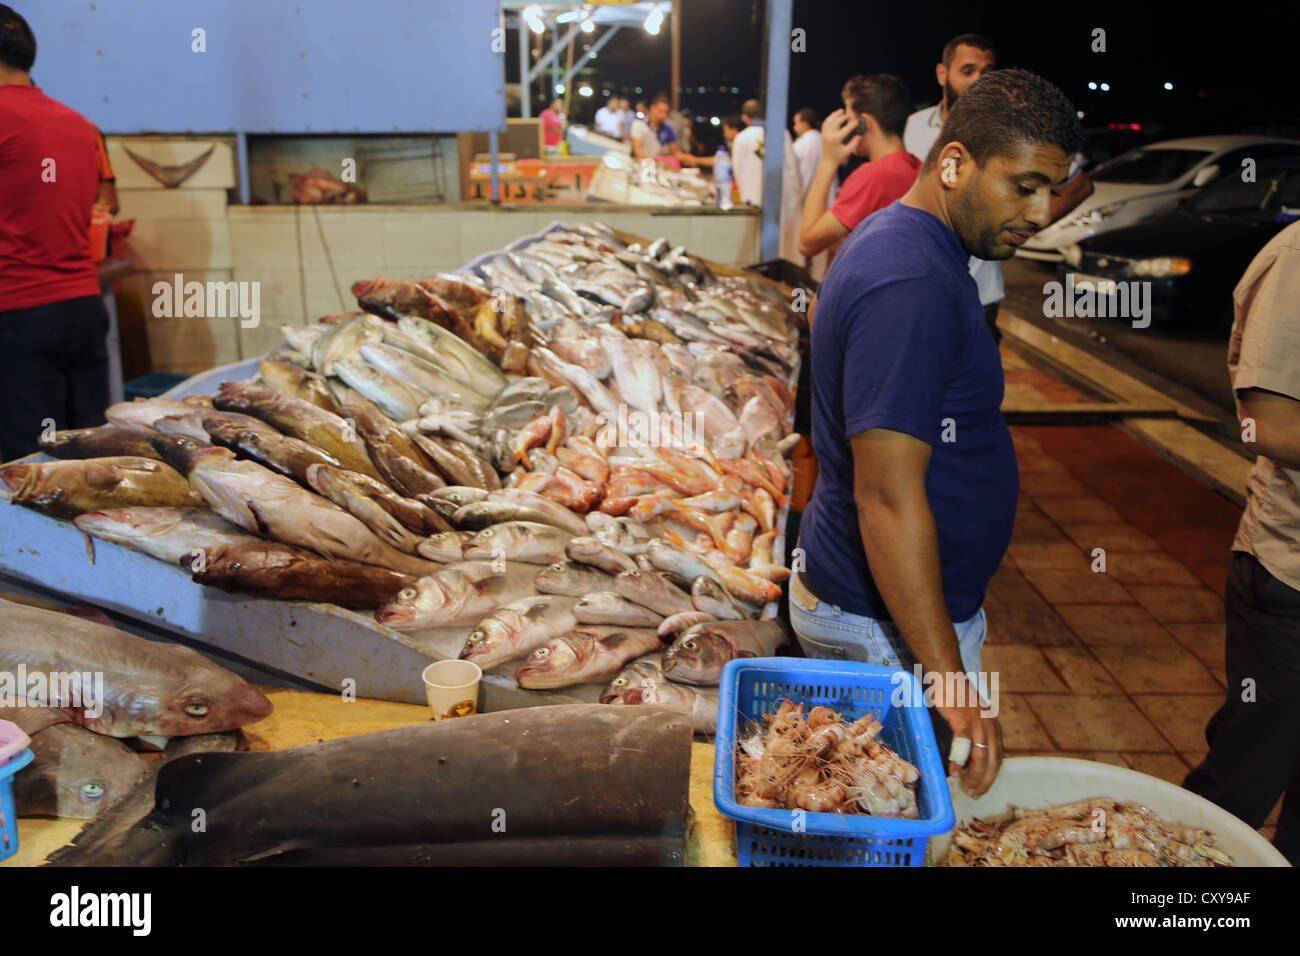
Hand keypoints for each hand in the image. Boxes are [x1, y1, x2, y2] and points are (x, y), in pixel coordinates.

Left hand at [820, 109, 860, 166]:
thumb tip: (859, 135)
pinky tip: (834, 115)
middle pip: (837, 121)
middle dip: (844, 116)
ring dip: (836, 114)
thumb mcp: (848, 152)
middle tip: (850, 114)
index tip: (857, 121)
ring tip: (841, 110)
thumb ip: (854, 143)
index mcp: (836, 139)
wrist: (827, 162)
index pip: (847, 128)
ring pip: (830, 120)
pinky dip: (829, 118)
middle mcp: (829, 135)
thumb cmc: (839, 158)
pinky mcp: (823, 134)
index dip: (853, 123)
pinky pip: (825, 123)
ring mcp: (825, 134)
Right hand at [933, 673, 1002, 797]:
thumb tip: (968, 760)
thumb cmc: (958, 699)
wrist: (950, 678)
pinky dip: (959, 762)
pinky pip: (963, 746)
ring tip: (966, 788)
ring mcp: (978, 724)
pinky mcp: (963, 721)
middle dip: (984, 782)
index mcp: (995, 729)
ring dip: (973, 777)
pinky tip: (954, 772)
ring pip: (980, 758)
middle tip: (974, 794)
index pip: (998, 759)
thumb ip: (976, 737)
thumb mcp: (975, 719)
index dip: (990, 777)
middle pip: (992, 762)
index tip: (981, 789)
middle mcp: (990, 728)